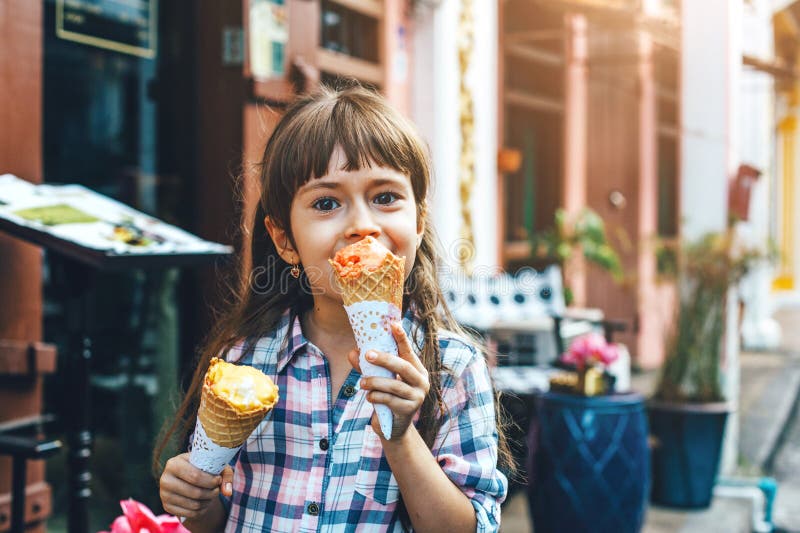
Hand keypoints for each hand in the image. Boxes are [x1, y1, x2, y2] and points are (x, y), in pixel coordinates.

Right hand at [159, 453, 233, 518]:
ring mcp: (164, 494)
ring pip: (193, 504)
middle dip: (211, 492)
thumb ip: (225, 474)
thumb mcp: (213, 465)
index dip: (210, 480)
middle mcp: (165, 479)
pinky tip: (204, 502)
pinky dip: (201, 510)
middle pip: (195, 492)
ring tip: (212, 494)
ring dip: (208, 501)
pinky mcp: (167, 507)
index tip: (218, 480)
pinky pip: (189, 513)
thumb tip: (227, 492)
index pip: (195, 476)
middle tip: (217, 489)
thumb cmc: (202, 468)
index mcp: (174, 463)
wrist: (186, 478)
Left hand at [348, 322, 429, 439]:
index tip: (393, 325)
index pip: (408, 351)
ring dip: (375, 382)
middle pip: (403, 366)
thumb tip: (353, 352)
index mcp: (416, 369)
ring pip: (395, 385)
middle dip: (384, 359)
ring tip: (362, 382)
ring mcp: (417, 397)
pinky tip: (369, 396)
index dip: (401, 338)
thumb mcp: (379, 379)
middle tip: (367, 354)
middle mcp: (421, 381)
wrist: (394, 428)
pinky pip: (390, 400)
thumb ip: (367, 367)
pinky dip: (376, 396)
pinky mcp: (409, 410)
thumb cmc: (388, 397)